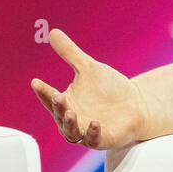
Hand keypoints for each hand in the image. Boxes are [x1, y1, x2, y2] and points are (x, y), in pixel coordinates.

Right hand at [30, 28, 147, 150]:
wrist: (136, 103)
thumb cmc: (109, 88)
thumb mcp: (88, 68)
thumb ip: (70, 54)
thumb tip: (52, 32)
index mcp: (66, 103)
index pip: (50, 98)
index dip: (43, 92)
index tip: (36, 82)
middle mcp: (72, 120)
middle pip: (59, 115)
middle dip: (57, 107)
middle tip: (58, 96)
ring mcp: (86, 132)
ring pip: (72, 132)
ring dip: (69, 123)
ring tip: (70, 112)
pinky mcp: (103, 139)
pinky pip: (94, 140)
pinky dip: (93, 133)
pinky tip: (94, 123)